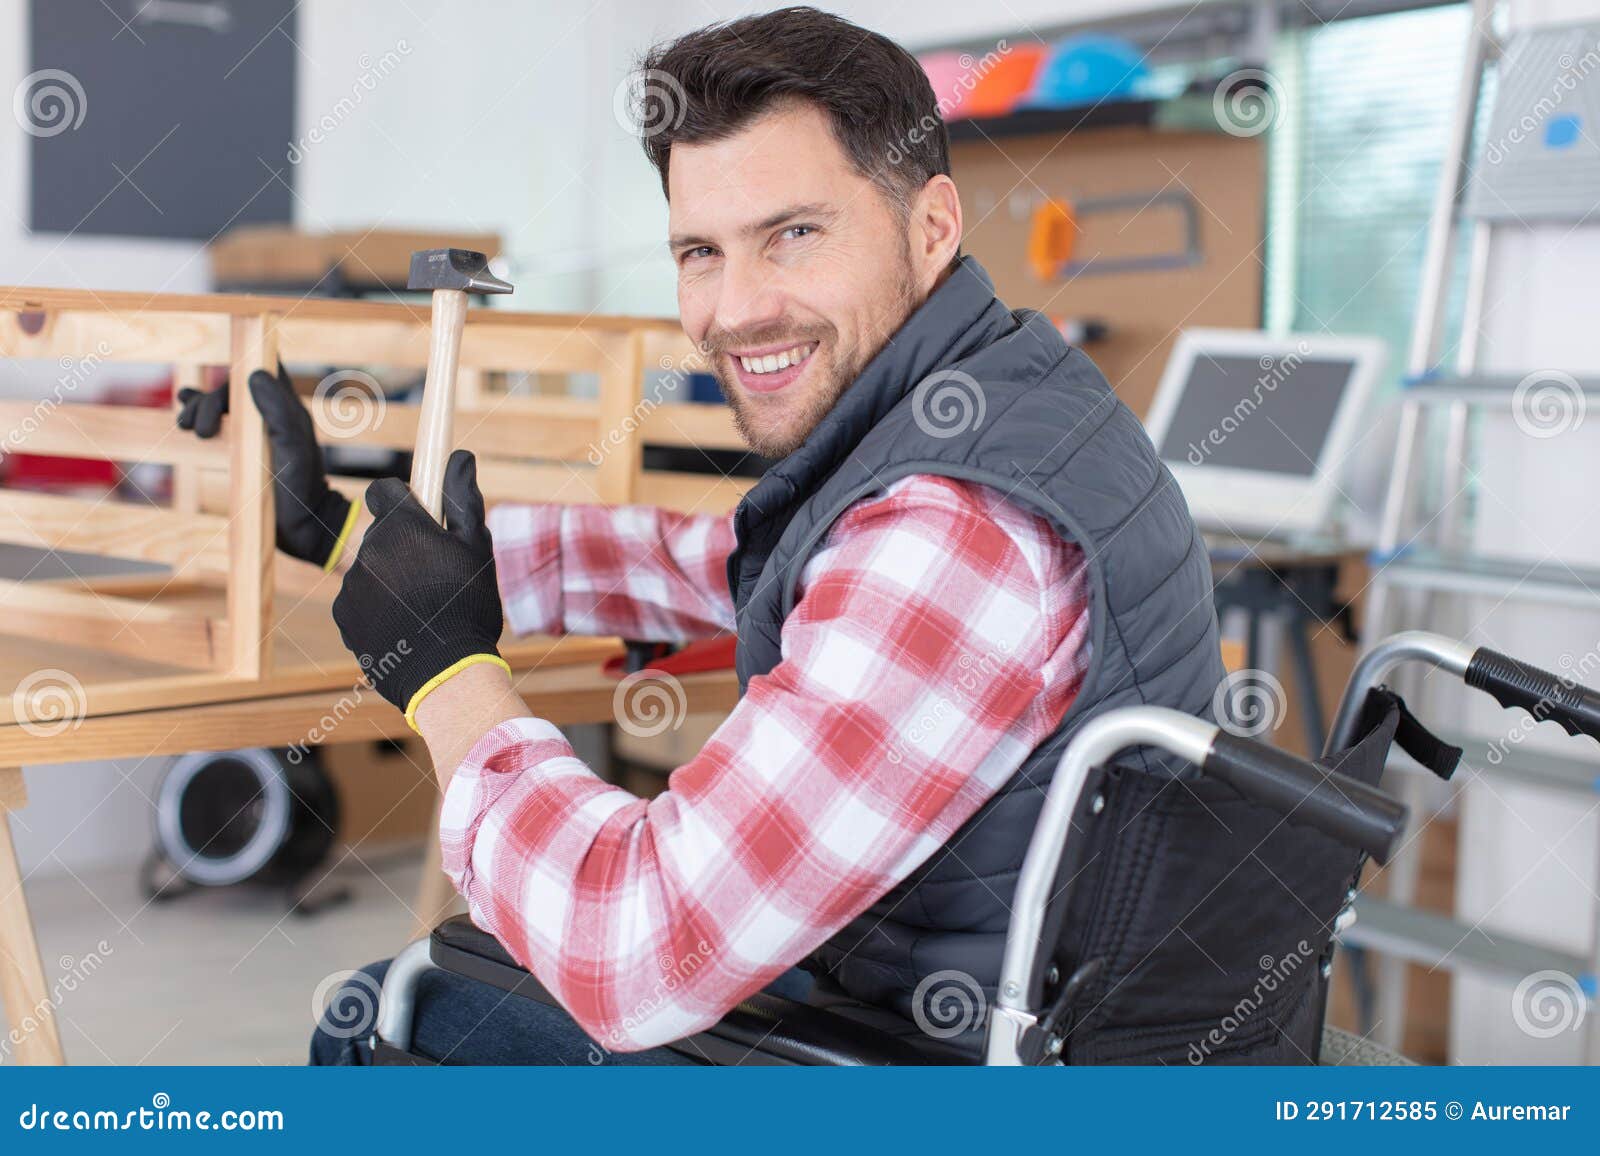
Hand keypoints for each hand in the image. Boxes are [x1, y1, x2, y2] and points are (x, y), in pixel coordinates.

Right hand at [175, 364, 357, 569]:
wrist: (302, 527)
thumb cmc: (301, 488)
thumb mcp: (292, 445)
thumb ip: (278, 409)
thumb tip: (255, 372)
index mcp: (285, 409)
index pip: (265, 370)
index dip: (245, 360)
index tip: (223, 363)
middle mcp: (269, 416)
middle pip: (232, 391)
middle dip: (209, 401)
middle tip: (197, 429)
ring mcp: (254, 433)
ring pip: (220, 406)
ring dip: (197, 407)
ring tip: (184, 424)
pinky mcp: (241, 451)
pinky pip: (216, 424)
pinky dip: (198, 413)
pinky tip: (182, 411)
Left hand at [332, 450, 506, 726]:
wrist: (445, 673)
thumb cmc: (467, 606)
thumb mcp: (477, 549)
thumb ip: (463, 499)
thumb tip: (459, 455)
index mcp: (401, 527)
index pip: (385, 490)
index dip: (403, 500)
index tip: (423, 518)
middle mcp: (368, 550)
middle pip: (381, 534)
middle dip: (403, 546)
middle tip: (434, 574)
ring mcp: (351, 585)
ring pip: (370, 568)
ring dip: (390, 578)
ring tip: (421, 608)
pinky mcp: (343, 616)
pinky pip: (359, 601)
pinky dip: (376, 608)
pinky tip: (404, 627)